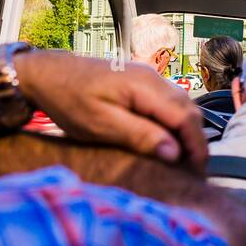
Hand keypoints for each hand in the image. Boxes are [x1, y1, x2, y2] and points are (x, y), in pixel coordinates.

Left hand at [16, 50, 206, 170]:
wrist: (48, 74)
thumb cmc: (69, 100)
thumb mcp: (101, 125)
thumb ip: (140, 136)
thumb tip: (174, 153)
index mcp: (145, 87)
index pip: (186, 117)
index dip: (197, 146)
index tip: (197, 172)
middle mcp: (153, 78)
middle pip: (190, 110)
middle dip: (196, 141)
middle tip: (193, 171)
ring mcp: (148, 77)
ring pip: (182, 106)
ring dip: (187, 132)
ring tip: (183, 160)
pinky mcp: (141, 82)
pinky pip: (168, 102)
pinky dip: (175, 123)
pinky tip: (166, 141)